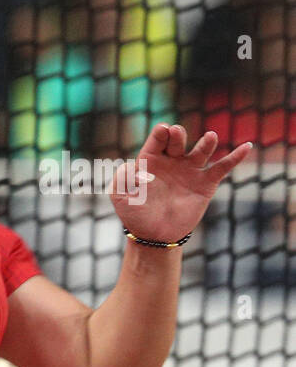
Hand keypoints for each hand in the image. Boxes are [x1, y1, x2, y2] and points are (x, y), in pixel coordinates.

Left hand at [110, 124, 252, 243]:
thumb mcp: (120, 196)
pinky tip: (246, 147)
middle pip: (177, 141)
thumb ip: (121, 179)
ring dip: (206, 143)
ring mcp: (190, 171)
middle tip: (177, 133)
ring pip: (201, 151)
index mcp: (150, 160)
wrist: (154, 235)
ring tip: (210, 137)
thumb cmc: (135, 214)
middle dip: (178, 135)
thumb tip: (132, 166)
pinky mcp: (206, 183)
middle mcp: (172, 161)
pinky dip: (235, 157)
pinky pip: (222, 167)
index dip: (160, 133)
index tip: (164, 130)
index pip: (157, 140)